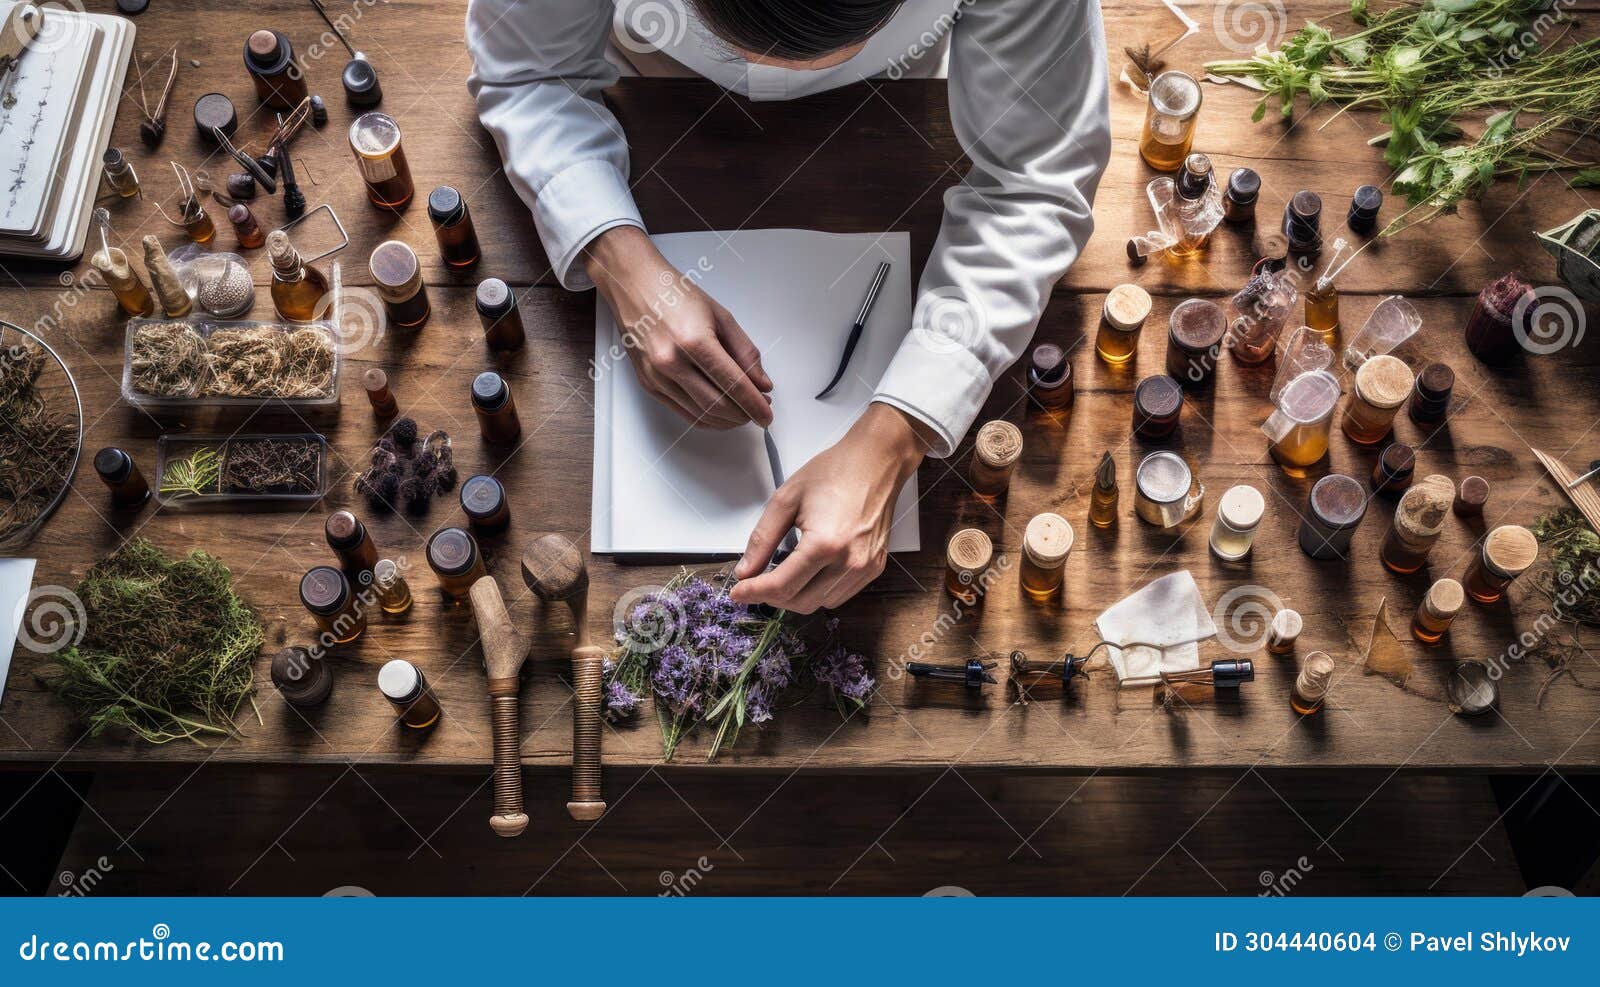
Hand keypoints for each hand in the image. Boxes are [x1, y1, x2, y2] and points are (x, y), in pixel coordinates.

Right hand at [585, 226, 771, 428]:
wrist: (634, 287)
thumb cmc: (676, 295)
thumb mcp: (721, 316)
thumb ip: (745, 352)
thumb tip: (762, 384)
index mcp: (694, 341)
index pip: (733, 385)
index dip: (754, 405)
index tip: (767, 415)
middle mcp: (671, 362)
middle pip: (717, 405)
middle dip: (744, 413)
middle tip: (759, 409)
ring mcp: (657, 376)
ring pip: (701, 415)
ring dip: (727, 419)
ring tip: (742, 410)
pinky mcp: (648, 384)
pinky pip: (683, 413)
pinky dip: (706, 418)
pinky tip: (720, 413)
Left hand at [730, 404, 928, 613]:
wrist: (875, 462)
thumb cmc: (833, 472)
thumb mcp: (786, 500)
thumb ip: (762, 539)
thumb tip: (745, 571)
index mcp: (824, 544)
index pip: (781, 586)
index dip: (754, 592)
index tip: (738, 592)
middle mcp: (849, 562)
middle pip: (800, 602)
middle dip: (772, 597)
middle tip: (756, 582)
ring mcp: (865, 568)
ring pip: (819, 604)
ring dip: (795, 596)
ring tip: (782, 575)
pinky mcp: (874, 569)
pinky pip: (839, 596)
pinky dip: (818, 592)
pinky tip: (808, 573)